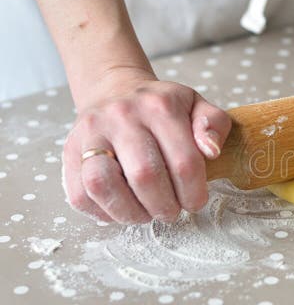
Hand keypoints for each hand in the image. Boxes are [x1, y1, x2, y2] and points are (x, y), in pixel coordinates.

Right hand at [62, 70, 231, 223]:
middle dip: (164, 205)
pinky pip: (80, 195)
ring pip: (103, 185)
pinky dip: (103, 212)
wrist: (115, 90)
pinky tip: (123, 208)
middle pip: (144, 176)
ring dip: (131, 212)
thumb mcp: (196, 105)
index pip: (184, 161)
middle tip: (171, 211)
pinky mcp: (70, 153)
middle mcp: (121, 116)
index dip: (193, 192)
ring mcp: (91, 134)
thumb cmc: (161, 107)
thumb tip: (211, 151)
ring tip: (146, 213)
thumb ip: (213, 124)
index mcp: (159, 106)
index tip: (196, 201)